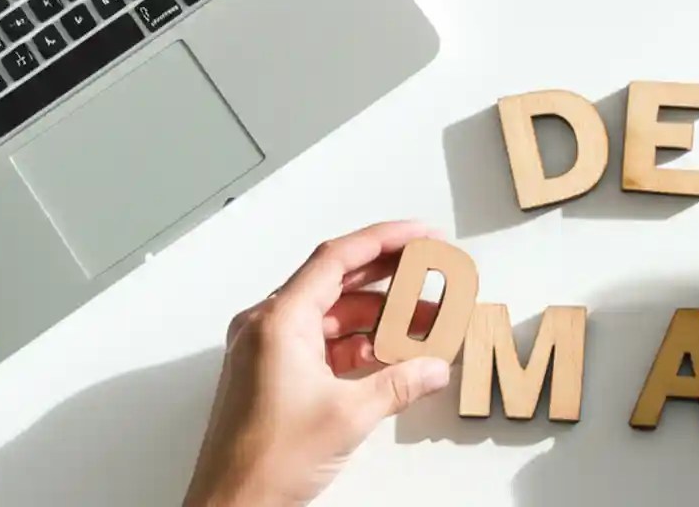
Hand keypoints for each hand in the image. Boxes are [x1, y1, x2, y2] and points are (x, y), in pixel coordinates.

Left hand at [184, 222, 451, 506]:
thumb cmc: (266, 462)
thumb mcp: (350, 416)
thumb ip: (399, 383)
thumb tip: (432, 367)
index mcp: (278, 321)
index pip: (337, 258)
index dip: (385, 240)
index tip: (421, 236)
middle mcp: (268, 327)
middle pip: (337, 282)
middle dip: (390, 279)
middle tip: (430, 271)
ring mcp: (268, 350)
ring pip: (333, 315)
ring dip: (378, 318)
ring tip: (423, 321)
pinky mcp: (273, 374)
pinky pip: (323, 342)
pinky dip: (358, 344)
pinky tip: (393, 355)